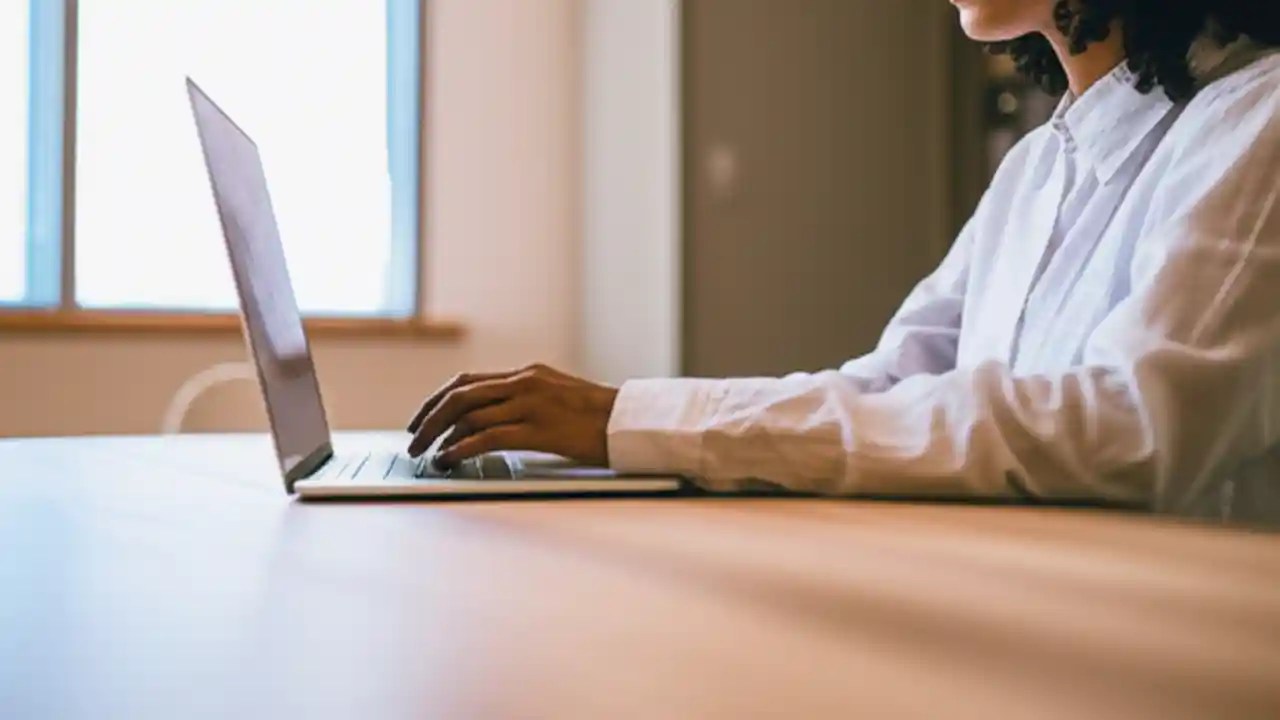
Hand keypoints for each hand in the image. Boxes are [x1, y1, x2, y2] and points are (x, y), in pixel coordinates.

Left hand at [405, 364, 618, 466]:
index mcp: (529, 374)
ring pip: (468, 414)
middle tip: (413, 440)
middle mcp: (525, 383)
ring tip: (426, 454)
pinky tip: (448, 460)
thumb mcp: (561, 399)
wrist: (635, 422)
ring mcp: (532, 404)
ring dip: (439, 436)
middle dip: (429, 418)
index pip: (469, 381)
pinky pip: (487, 437)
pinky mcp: (540, 429)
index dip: (438, 400)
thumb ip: (529, 403)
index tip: (422, 420)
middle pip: (460, 394)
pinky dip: (461, 448)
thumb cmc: (602, 418)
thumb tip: (494, 422)